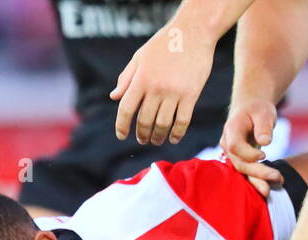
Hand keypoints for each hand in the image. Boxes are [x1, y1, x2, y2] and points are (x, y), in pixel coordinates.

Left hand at [112, 24, 216, 144]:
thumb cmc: (164, 44)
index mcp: (141, 80)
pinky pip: (183, 120)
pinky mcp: (191, 94)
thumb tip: (114, 97)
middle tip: (142, 139)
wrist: (194, 31)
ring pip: (162, 124)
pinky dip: (177, 133)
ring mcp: (174, 92)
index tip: (122, 135)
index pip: (126, 110)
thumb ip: (126, 78)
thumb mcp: (140, 57)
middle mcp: (156, 88)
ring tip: (156, 140)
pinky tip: (174, 138)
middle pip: (144, 121)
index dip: (121, 126)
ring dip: (157, 136)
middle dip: (142, 134)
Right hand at [220, 99, 282, 196]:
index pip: (235, 146)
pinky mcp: (239, 160)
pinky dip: (257, 181)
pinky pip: (246, 173)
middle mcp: (228, 145)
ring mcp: (232, 155)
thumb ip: (264, 126)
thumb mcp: (263, 112)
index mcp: (231, 130)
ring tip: (270, 190)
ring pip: (242, 171)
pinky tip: (269, 187)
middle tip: (276, 176)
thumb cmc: (257, 110)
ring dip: (256, 181)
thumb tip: (265, 141)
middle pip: (239, 162)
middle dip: (257, 172)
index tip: (264, 154)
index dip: (248, 153)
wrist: (249, 111)